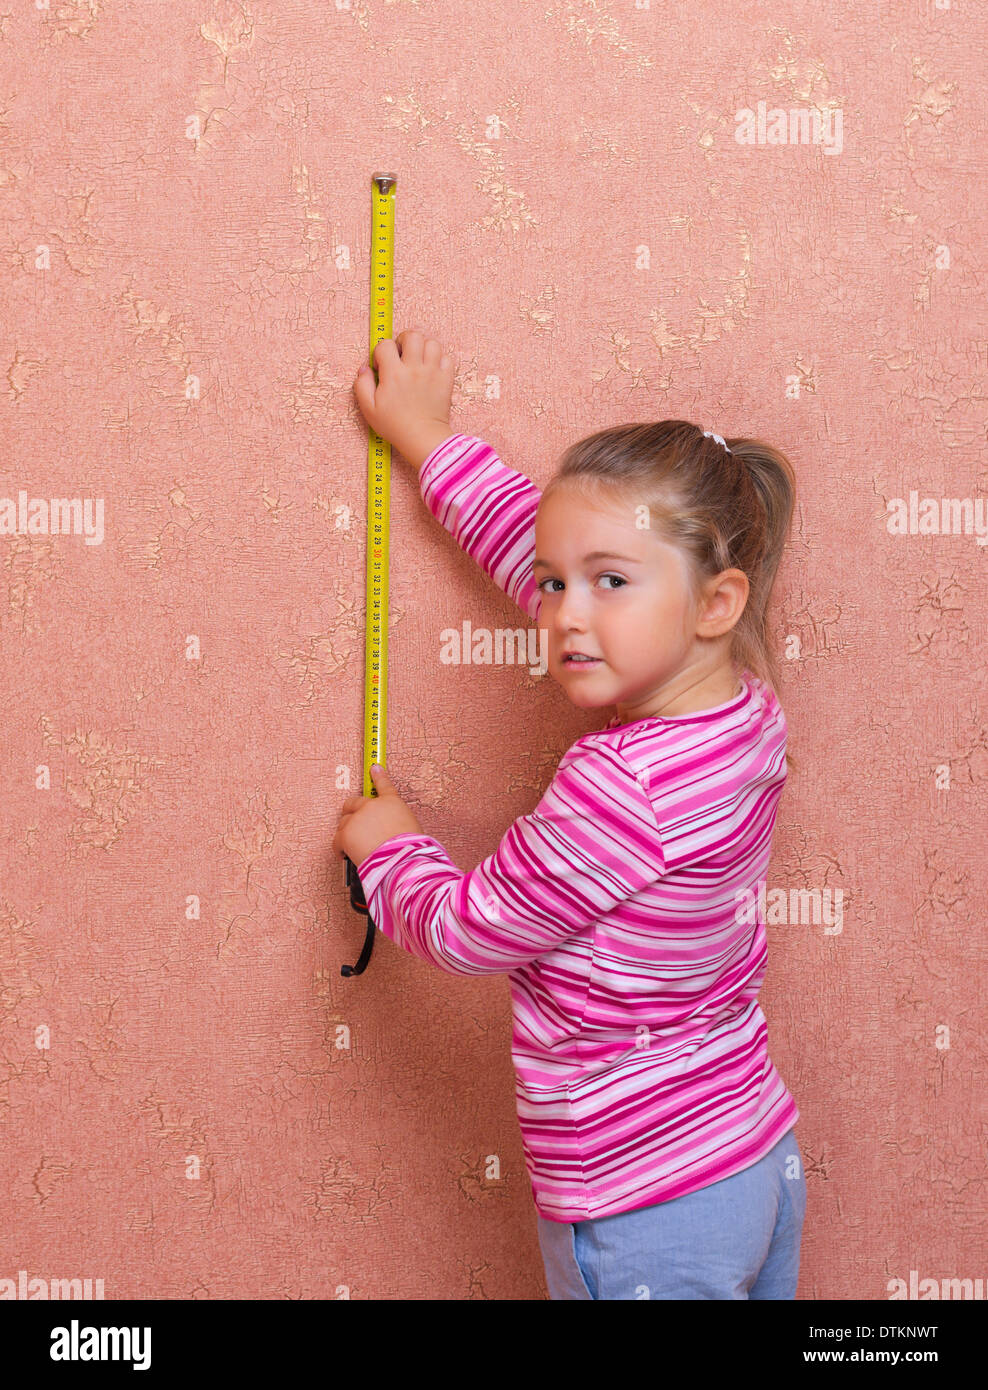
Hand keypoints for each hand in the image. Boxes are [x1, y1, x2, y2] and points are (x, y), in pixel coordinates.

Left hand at [332, 764, 424, 870]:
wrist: (401, 859)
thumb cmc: (410, 848)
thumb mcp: (412, 828)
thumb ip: (397, 822)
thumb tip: (390, 830)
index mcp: (391, 802)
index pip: (383, 785)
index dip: (378, 776)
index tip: (374, 768)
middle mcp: (372, 806)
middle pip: (354, 803)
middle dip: (352, 812)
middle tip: (354, 824)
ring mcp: (357, 819)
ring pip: (344, 823)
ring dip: (348, 833)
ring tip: (356, 846)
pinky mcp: (346, 834)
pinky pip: (337, 840)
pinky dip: (340, 848)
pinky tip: (344, 854)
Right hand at [353, 326, 456, 468]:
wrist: (423, 439)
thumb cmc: (395, 426)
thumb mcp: (369, 409)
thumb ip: (362, 385)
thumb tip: (365, 368)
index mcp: (393, 374)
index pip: (386, 345)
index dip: (381, 352)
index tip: (382, 366)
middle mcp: (414, 369)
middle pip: (413, 335)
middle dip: (404, 340)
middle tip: (402, 355)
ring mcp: (433, 373)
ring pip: (432, 343)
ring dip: (423, 347)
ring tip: (418, 360)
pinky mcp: (446, 379)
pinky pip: (447, 357)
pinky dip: (440, 359)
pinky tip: (431, 369)